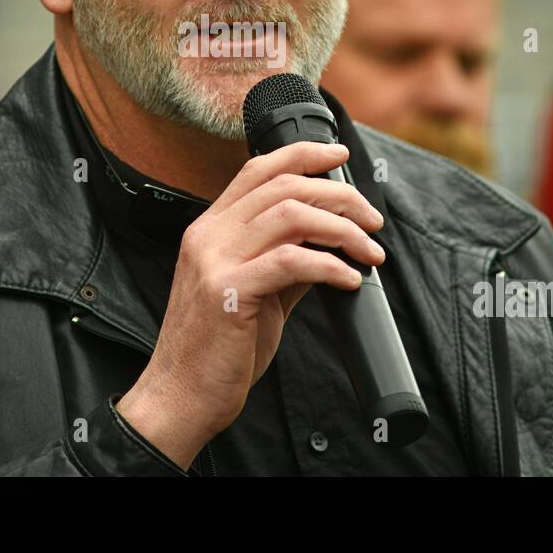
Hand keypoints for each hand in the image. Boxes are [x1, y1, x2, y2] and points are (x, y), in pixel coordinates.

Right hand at [116, 141, 385, 469]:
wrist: (180, 398)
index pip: (257, 170)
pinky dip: (330, 265)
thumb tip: (330, 243)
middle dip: (339, 196)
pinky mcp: (228, 292)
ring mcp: (214, 261)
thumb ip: (285, 261)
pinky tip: (350, 280)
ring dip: (342, 230)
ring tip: (370, 252)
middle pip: (283, 187)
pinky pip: (291, 261)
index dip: (302, 155)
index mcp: (210, 230)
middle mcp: (208, 236)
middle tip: (372, 221)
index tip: (340, 158)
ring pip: (291, 216)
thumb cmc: (216, 350)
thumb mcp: (253, 293)